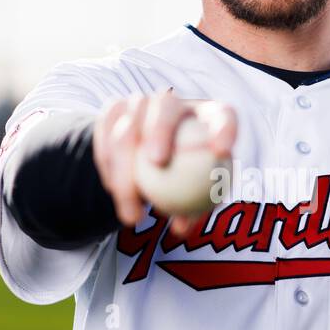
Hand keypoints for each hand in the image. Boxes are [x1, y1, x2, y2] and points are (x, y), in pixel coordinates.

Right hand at [92, 90, 236, 235]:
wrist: (147, 161)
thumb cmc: (183, 184)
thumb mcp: (192, 199)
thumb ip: (191, 210)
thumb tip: (181, 228)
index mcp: (208, 116)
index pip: (222, 117)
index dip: (225, 130)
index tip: (221, 153)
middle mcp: (174, 102)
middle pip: (165, 104)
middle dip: (159, 127)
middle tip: (157, 161)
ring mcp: (141, 102)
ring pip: (127, 122)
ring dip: (125, 160)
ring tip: (129, 194)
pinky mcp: (113, 111)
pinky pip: (104, 134)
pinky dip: (107, 161)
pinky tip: (111, 189)